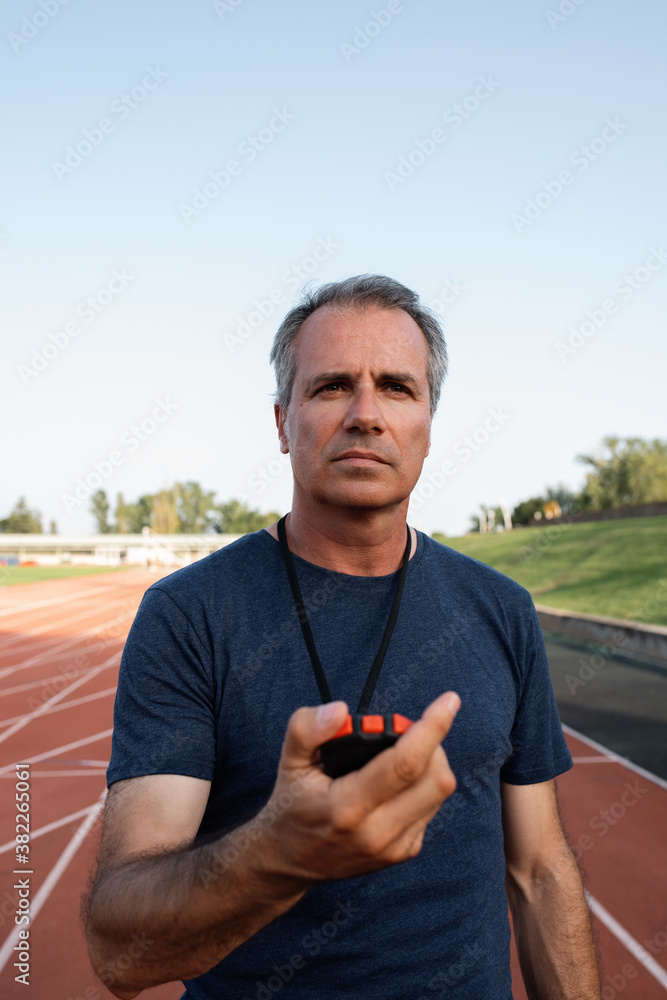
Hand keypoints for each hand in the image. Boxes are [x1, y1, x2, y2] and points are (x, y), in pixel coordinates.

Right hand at [261, 691, 459, 883]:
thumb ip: (307, 728)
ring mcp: (393, 847)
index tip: (449, 700)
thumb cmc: (293, 804)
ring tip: (403, 752)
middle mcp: (377, 832)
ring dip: (432, 763)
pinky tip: (400, 780)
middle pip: (435, 778)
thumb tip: (340, 710)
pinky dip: (425, 785)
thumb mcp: (288, 761)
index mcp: (348, 806)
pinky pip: (432, 808)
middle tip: (407, 730)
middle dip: (432, 743)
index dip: (433, 727)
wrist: (288, 860)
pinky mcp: (403, 853)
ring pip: (439, 793)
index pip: (406, 762)